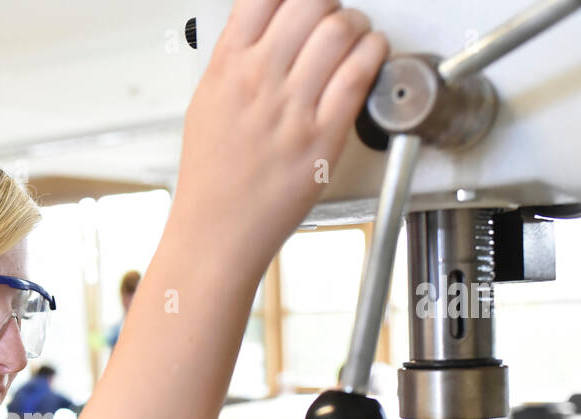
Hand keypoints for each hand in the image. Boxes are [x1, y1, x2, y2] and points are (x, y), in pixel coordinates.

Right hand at [173, 0, 388, 269]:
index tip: (299, 2)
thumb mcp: (206, 103)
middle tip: (331, 19)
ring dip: (357, 26)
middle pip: (311, 1)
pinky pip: (358, 73)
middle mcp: (258, 81)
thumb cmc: (211, 178)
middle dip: (329, 5)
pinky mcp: (322, 137)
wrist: (216, 232)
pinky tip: (370, 57)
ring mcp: (291, 109)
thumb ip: (235, 59)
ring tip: (356, 38)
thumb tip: (265, 25)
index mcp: (227, 67)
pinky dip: (373, 54)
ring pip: (341, 30)